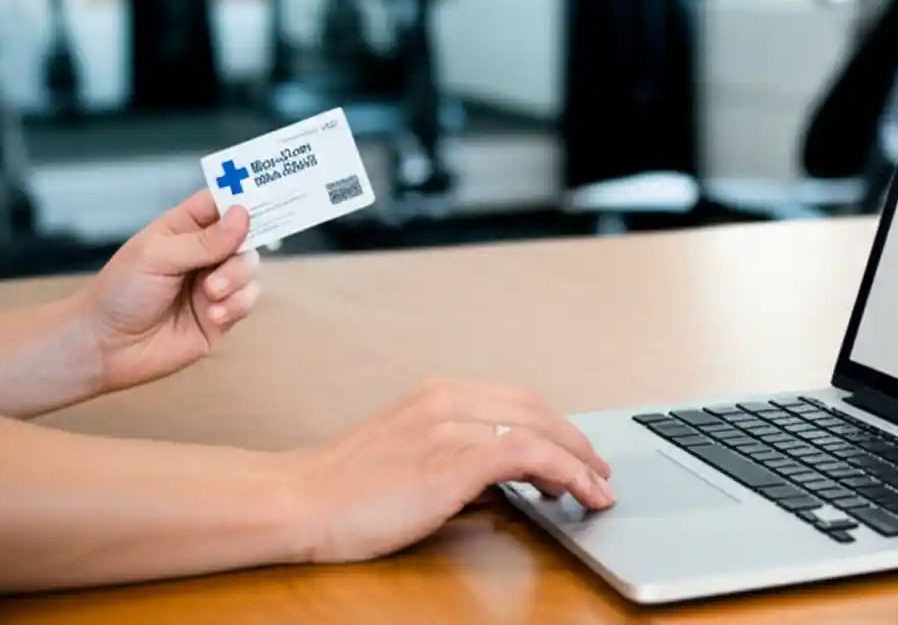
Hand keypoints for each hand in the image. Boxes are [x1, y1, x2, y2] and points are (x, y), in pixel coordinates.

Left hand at [77, 190, 260, 393]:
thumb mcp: (157, 257)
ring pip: (250, 269)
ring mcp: (216, 284)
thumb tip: (244, 215)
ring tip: (210, 296)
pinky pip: (248, 301)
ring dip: (236, 281)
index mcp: (184, 230)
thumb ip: (204, 240)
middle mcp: (205, 254)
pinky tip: (212, 316)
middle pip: (246, 237)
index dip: (241, 200)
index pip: (221, 204)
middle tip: (218, 269)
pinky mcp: (224, 315)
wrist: (108, 347)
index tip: (261, 202)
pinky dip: (237, 305)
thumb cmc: (121, 292)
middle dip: (239, 252)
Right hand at [287, 379, 615, 563]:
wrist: (297, 502)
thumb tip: (501, 482)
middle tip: (599, 471)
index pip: (514, 400)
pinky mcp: (453, 457)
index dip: (554, 426)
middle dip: (575, 440)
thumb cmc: (343, 492)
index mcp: (434, 395)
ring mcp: (449, 425)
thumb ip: (454, 459)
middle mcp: (446, 400)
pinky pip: (528, 454)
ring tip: (597, 487)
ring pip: (539, 428)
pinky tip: (574, 491)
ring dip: (578, 459)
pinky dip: (562, 470)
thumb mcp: (407, 461)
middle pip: (535, 408)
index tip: (576, 451)